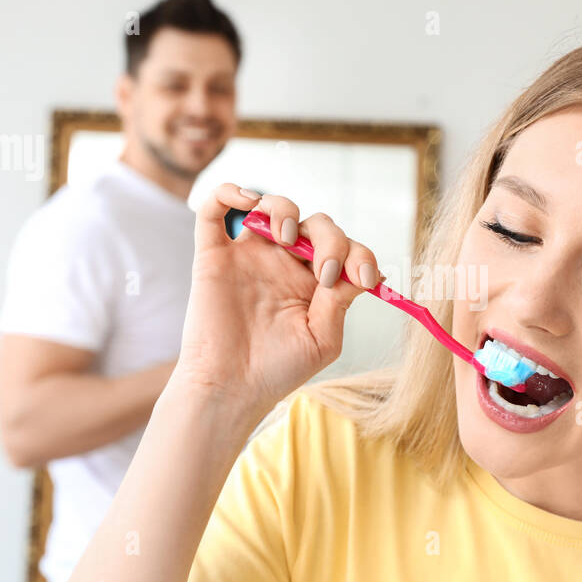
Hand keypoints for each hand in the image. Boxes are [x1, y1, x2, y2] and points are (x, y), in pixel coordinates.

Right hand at [170, 183, 384, 415]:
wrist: (230, 389)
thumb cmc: (277, 370)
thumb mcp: (323, 339)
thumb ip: (341, 302)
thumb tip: (364, 270)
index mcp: (313, 283)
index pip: (344, 249)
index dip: (361, 254)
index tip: (368, 277)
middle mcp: (284, 265)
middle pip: (314, 225)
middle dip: (330, 239)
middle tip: (328, 272)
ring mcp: (250, 257)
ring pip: (271, 206)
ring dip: (286, 210)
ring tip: (287, 238)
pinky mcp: (214, 256)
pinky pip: (214, 209)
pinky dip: (229, 192)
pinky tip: (248, 202)